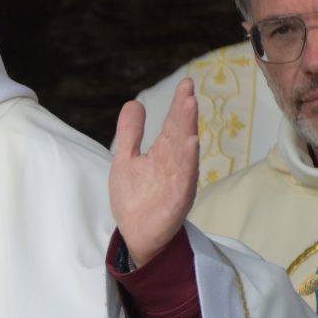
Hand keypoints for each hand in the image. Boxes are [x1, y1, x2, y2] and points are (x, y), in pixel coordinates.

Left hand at [109, 78, 199, 267]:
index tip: (186, 83)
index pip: (172, 124)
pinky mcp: (177, 200)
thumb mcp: (125, 160)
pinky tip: (191, 144)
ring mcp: (177, 181)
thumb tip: (135, 103)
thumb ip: (131, 133)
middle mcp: (173, 164)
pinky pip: (185, 179)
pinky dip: (188, 162)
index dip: (178, 104)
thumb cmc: (136, 198)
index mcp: (162, 153)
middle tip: (189, 91)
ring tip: (190, 107)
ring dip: (188, 130)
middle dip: (184, 113)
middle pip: (179, 134)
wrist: (137, 235)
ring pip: (184, 152)